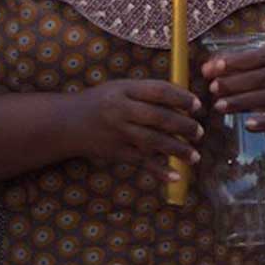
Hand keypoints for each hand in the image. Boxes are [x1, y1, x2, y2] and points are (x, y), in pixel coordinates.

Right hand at [61, 79, 203, 183]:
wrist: (65, 123)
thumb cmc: (102, 102)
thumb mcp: (121, 88)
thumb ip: (149, 92)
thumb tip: (186, 99)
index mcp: (125, 89)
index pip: (159, 91)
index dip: (182, 98)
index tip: (198, 106)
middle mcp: (121, 110)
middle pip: (159, 117)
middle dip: (184, 126)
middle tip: (199, 132)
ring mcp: (117, 132)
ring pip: (153, 141)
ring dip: (177, 150)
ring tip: (195, 156)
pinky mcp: (115, 152)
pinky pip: (141, 161)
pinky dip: (159, 170)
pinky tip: (176, 176)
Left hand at [201, 45, 264, 144]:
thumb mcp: (261, 65)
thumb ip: (234, 66)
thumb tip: (206, 69)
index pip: (259, 57)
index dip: (237, 61)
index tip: (216, 66)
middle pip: (263, 77)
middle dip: (236, 82)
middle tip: (213, 87)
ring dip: (242, 101)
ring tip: (219, 106)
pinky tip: (248, 125)